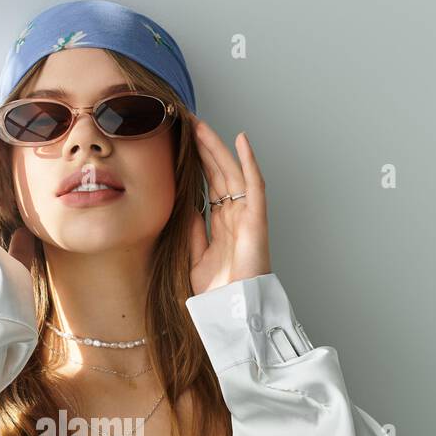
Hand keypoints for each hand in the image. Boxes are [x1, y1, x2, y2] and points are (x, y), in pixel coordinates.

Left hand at [187, 123, 270, 294]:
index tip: (179, 144)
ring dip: (217, 148)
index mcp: (221, 224)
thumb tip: (184, 203)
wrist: (231, 311)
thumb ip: (192, 229)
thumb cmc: (217, 291)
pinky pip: (254, 185)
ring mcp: (247, 215)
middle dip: (203, 148)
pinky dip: (249, 161)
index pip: (207, 186)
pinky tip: (240, 140)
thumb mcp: (193, 255)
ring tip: (201, 126)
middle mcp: (235, 215)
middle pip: (217, 173)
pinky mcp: (256, 219)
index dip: (195, 164)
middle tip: (186, 124)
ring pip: (231, 172)